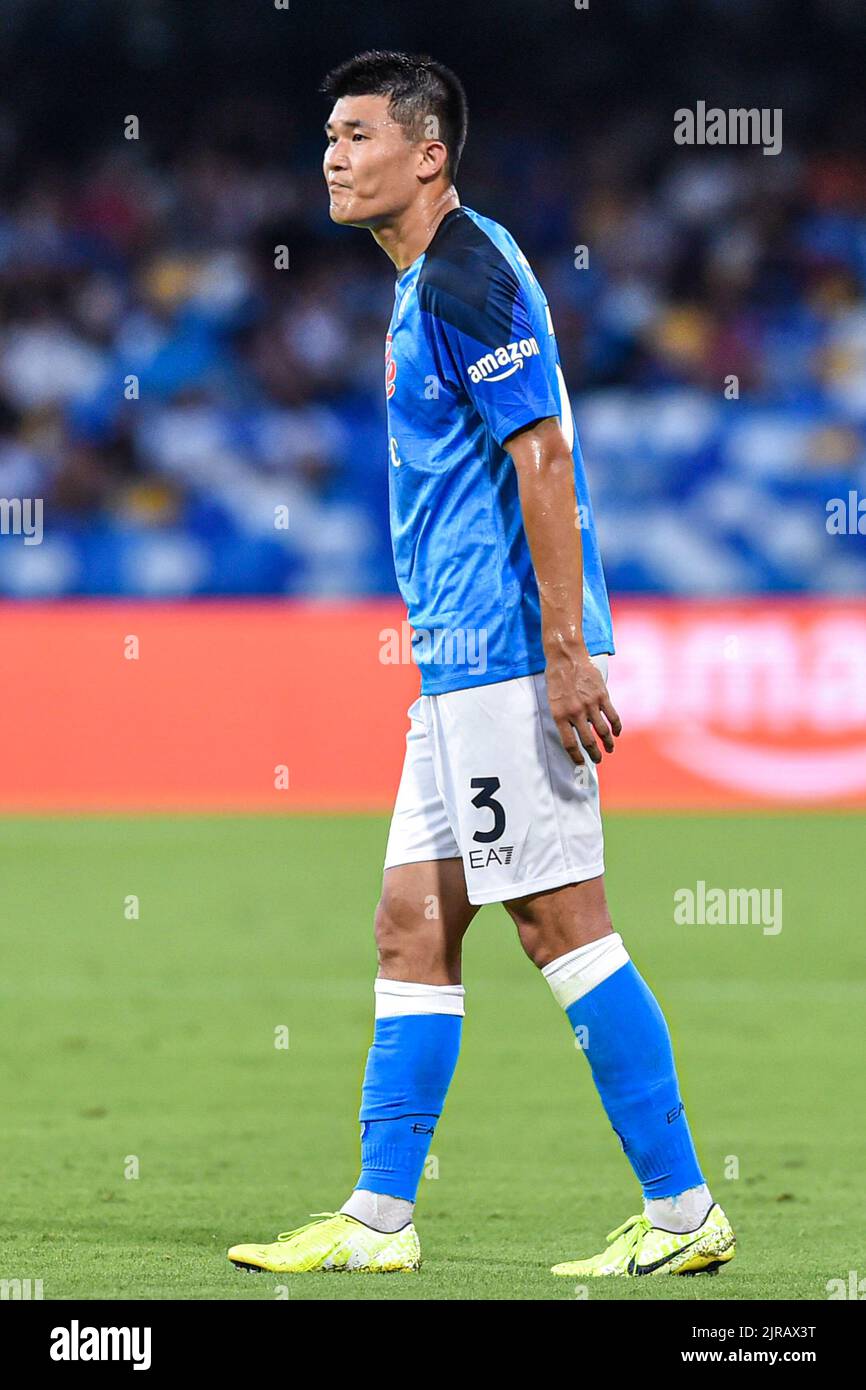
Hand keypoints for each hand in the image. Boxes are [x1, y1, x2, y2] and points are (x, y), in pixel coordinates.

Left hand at [544, 648, 621, 766]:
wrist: (566, 657)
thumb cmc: (557, 679)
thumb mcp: (553, 701)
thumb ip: (564, 717)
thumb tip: (576, 732)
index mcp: (560, 715)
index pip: (569, 743)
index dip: (576, 756)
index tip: (581, 763)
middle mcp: (575, 713)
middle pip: (588, 741)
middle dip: (594, 754)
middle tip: (598, 760)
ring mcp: (590, 704)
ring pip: (602, 731)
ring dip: (608, 743)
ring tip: (609, 749)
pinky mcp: (602, 696)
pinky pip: (612, 716)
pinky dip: (616, 727)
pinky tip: (617, 732)